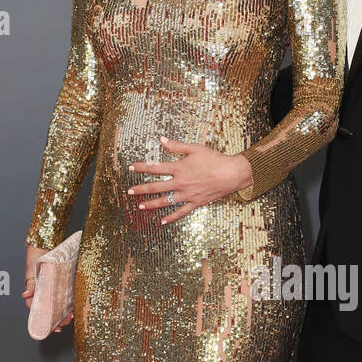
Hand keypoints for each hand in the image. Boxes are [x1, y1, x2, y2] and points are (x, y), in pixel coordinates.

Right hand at [22, 244, 72, 331]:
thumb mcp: (32, 272)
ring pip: (57, 307)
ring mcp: (51, 291)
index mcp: (34, 294)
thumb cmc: (34, 261)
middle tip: (65, 323)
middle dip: (57, 320)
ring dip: (63, 314)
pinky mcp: (59, 287)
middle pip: (49, 312)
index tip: (54, 328)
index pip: (38, 312)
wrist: (42, 249)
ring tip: (71, 318)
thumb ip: (30, 285)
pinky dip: (68, 304)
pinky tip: (73, 308)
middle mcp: (43, 295)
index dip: (46, 322)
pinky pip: (63, 298)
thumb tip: (25, 295)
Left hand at [127, 136, 252, 224]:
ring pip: (165, 201)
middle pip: (156, 187)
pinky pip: (180, 212)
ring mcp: (187, 195)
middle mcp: (180, 183)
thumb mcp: (195, 148)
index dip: (141, 167)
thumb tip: (162, 140)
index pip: (155, 168)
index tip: (131, 167)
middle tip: (129, 192)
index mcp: (179, 168)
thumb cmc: (215, 160)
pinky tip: (162, 221)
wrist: (231, 174)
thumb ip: (176, 146)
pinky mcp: (195, 203)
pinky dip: (171, 218)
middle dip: (141, 189)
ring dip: (151, 204)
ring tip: (140, 206)